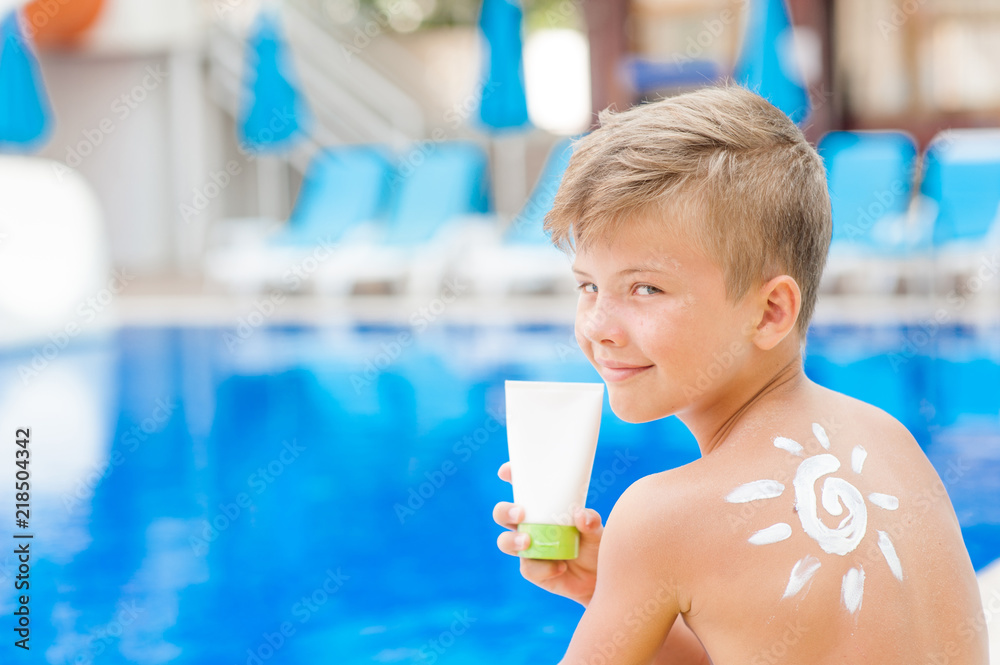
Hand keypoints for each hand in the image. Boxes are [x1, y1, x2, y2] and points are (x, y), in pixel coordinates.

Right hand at [493, 461, 603, 606]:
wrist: (599, 580)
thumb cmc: (595, 547)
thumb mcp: (597, 531)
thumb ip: (591, 522)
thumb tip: (580, 515)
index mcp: (542, 509)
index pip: (521, 488)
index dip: (511, 476)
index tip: (506, 472)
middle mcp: (530, 526)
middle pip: (502, 514)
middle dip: (505, 511)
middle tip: (520, 514)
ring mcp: (528, 549)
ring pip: (505, 541)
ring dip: (512, 540)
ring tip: (527, 541)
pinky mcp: (533, 570)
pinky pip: (528, 568)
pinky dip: (543, 568)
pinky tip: (560, 567)